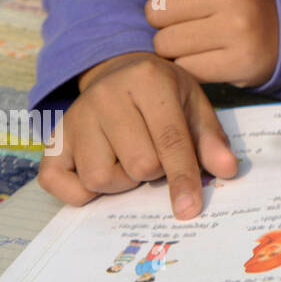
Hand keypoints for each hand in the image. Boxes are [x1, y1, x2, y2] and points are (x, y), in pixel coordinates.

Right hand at [38, 51, 237, 217]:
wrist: (120, 72)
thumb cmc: (163, 94)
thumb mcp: (194, 104)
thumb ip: (210, 139)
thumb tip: (228, 171)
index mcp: (148, 80)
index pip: (169, 140)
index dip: (183, 177)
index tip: (190, 209)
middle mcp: (105, 96)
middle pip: (137, 165)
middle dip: (154, 171)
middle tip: (155, 152)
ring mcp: (73, 118)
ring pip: (100, 178)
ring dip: (122, 181)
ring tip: (129, 157)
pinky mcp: (52, 140)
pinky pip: (60, 185)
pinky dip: (82, 191)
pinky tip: (102, 167)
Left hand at [122, 0, 278, 87]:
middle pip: (155, 12)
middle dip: (165, 21)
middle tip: (193, 22)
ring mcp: (238, 27)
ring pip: (164, 43)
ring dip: (174, 47)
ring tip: (199, 41)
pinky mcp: (240, 61)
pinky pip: (184, 68)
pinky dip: (190, 67)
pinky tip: (209, 58)